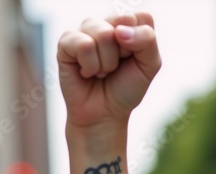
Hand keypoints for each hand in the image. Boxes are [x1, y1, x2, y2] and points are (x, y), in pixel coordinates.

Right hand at [57, 13, 160, 131]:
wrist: (105, 114)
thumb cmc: (126, 88)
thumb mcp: (150, 66)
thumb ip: (147, 41)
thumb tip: (119, 31)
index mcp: (129, 25)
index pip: (142, 17)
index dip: (142, 42)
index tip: (134, 58)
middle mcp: (107, 23)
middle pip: (122, 21)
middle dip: (124, 52)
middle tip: (117, 66)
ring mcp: (85, 30)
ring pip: (103, 33)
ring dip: (107, 62)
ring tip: (102, 71)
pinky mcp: (66, 42)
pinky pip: (83, 45)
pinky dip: (90, 66)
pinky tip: (86, 72)